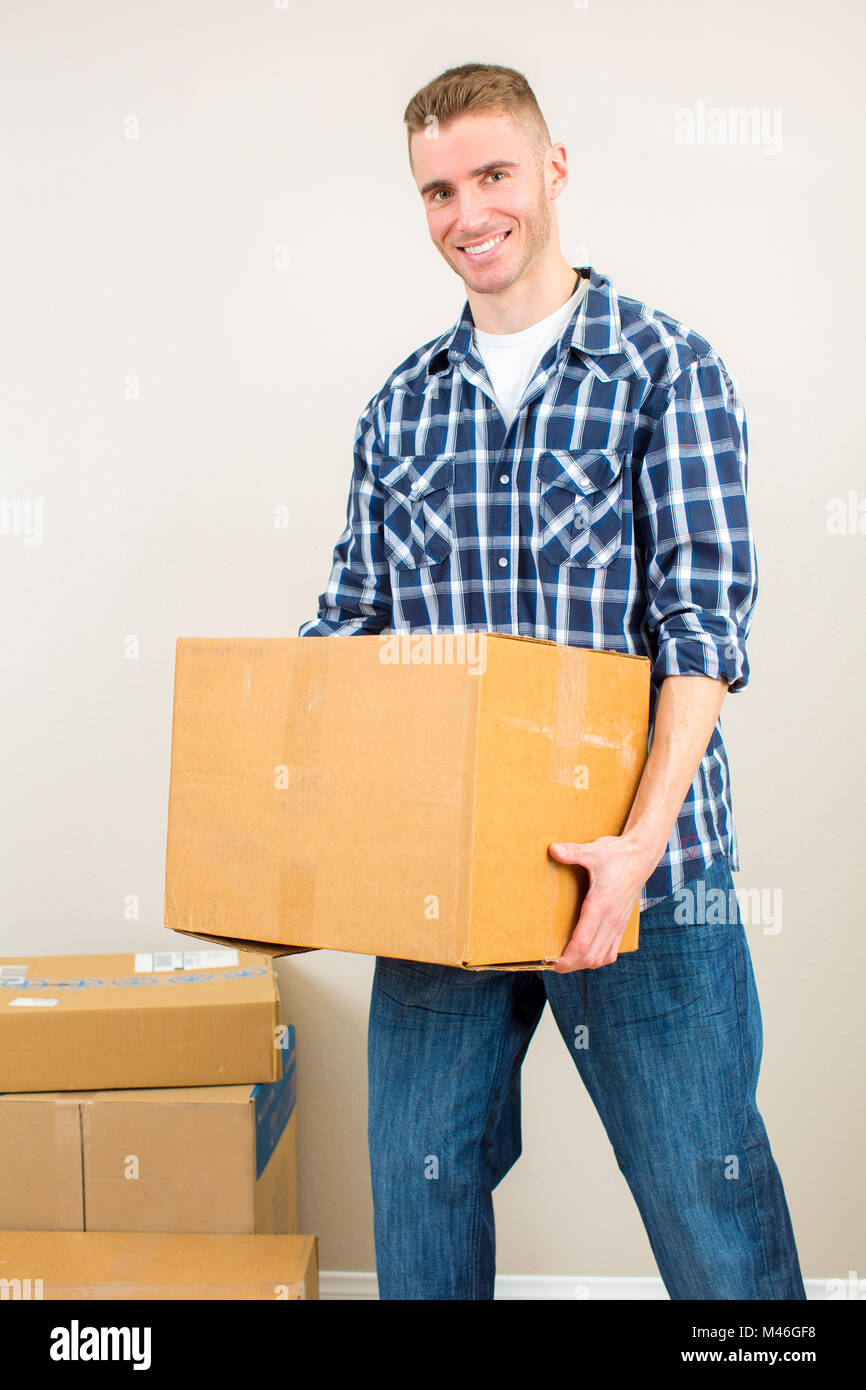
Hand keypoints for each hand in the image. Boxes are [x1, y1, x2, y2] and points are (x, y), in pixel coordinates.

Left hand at [545, 833, 656, 972]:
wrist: (642, 855)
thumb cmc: (617, 854)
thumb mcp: (593, 851)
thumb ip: (572, 852)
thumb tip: (553, 849)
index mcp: (601, 906)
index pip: (583, 943)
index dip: (567, 958)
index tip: (552, 963)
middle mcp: (611, 919)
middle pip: (590, 957)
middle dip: (571, 965)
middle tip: (552, 964)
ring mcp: (618, 923)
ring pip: (602, 957)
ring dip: (583, 964)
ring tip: (566, 962)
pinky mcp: (622, 923)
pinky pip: (612, 951)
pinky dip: (598, 958)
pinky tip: (587, 956)